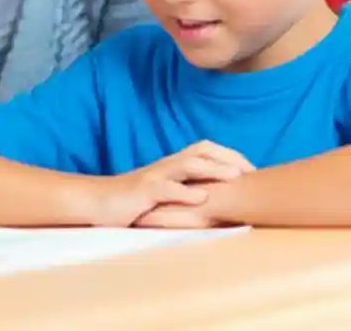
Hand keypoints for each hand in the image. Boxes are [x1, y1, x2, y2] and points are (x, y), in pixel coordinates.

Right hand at [97, 141, 253, 226]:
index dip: (231, 156)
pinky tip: (201, 199)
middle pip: (201, 150)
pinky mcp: (143, 192)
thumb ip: (185, 189)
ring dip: (212, 170)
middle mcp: (166, 166)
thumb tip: (215, 196)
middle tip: (251, 172)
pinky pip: (166, 189)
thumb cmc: (133, 201)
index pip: (206, 149)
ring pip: (187, 165)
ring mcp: (154, 177)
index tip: (253, 170)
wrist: (97, 201)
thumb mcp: (163, 192)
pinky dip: (184, 193)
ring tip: (234, 177)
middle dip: (228, 158)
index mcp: (173, 165)